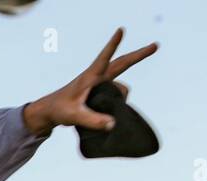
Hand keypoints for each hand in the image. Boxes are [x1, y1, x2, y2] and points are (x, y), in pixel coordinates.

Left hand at [22, 28, 157, 136]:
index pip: (103, 58)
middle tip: (155, 46)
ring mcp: (101, 83)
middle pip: (123, 63)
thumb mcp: (74, 117)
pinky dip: (116, 103)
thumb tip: (112, 123)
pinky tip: (105, 114)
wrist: (50, 111)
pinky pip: (116, 95)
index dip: (112, 45)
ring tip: (94, 111)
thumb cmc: (60, 110)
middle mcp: (98, 76)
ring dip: (118, 99)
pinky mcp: (101, 90)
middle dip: (139, 55)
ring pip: (120, 89)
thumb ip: (93, 121)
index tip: (120, 30)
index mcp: (90, 77)